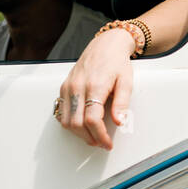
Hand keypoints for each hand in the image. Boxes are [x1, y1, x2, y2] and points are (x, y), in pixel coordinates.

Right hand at [54, 28, 135, 149]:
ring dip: (79, 134)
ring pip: (66, 121)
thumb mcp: (126, 81)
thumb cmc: (117, 62)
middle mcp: (77, 86)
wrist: (106, 44)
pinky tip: (82, 125)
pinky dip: (70, 123)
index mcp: (94, 85)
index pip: (92, 119)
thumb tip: (119, 122)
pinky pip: (61, 112)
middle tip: (102, 143)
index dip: (100, 136)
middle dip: (90, 138)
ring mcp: (68, 87)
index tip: (108, 144)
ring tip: (93, 136)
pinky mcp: (64, 87)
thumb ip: (122, 102)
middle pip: (77, 124)